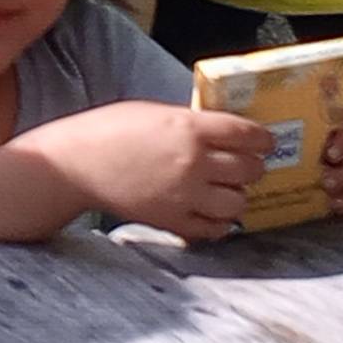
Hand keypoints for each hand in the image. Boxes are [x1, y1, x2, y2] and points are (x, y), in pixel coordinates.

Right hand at [21, 100, 269, 241]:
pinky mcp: (172, 220)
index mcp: (190, 128)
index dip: (263, 139)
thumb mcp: (157, 112)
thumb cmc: (110, 129)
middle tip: (247, 164)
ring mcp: (184, 195)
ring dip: (238, 195)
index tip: (266, 141)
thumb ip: (192, 123)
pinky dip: (220, 223)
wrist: (77, 163)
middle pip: (249, 169)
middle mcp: (193, 163)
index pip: (247, 134)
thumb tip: (223, 133)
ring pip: (238, 203)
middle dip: (253, 166)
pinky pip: (213, 229)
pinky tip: (213, 212)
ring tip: (228, 189)